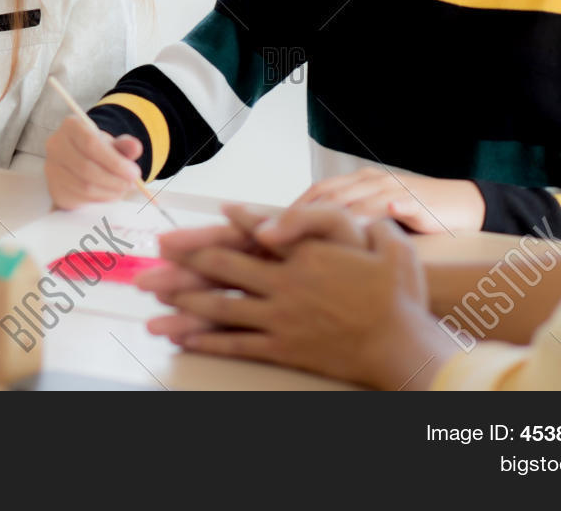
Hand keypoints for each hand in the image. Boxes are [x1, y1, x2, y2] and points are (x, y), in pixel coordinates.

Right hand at [44, 116, 142, 208]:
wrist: (81, 162)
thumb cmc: (98, 151)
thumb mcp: (113, 144)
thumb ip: (125, 145)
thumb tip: (135, 146)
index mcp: (71, 126)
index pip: (91, 144)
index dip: (115, 162)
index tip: (134, 173)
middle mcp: (55, 145)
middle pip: (86, 168)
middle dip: (114, 179)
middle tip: (132, 184)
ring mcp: (52, 168)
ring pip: (84, 186)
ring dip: (109, 191)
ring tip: (123, 188)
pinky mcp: (55, 189)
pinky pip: (80, 198)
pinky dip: (100, 199)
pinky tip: (110, 193)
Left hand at [147, 208, 454, 389]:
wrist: (405, 347)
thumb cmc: (401, 298)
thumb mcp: (390, 246)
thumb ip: (367, 224)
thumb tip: (360, 211)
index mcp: (306, 255)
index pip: (258, 231)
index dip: (233, 220)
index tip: (213, 214)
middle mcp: (285, 283)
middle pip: (224, 267)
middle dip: (187, 257)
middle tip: (158, 251)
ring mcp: (280, 318)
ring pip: (221, 306)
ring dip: (184, 300)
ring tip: (155, 299)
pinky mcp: (283, 348)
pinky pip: (236, 343)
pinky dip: (207, 339)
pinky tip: (184, 338)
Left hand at [292, 168, 483, 233]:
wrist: (460, 206)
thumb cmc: (412, 217)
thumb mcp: (373, 220)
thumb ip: (343, 226)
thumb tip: (303, 244)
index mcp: (357, 185)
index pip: (316, 193)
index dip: (291, 209)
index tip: (267, 231)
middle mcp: (371, 182)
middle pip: (330, 194)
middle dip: (301, 214)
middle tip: (277, 235)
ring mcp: (395, 190)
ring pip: (361, 197)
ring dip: (338, 212)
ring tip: (315, 229)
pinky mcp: (420, 202)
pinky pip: (404, 202)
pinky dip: (392, 205)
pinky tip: (384, 211)